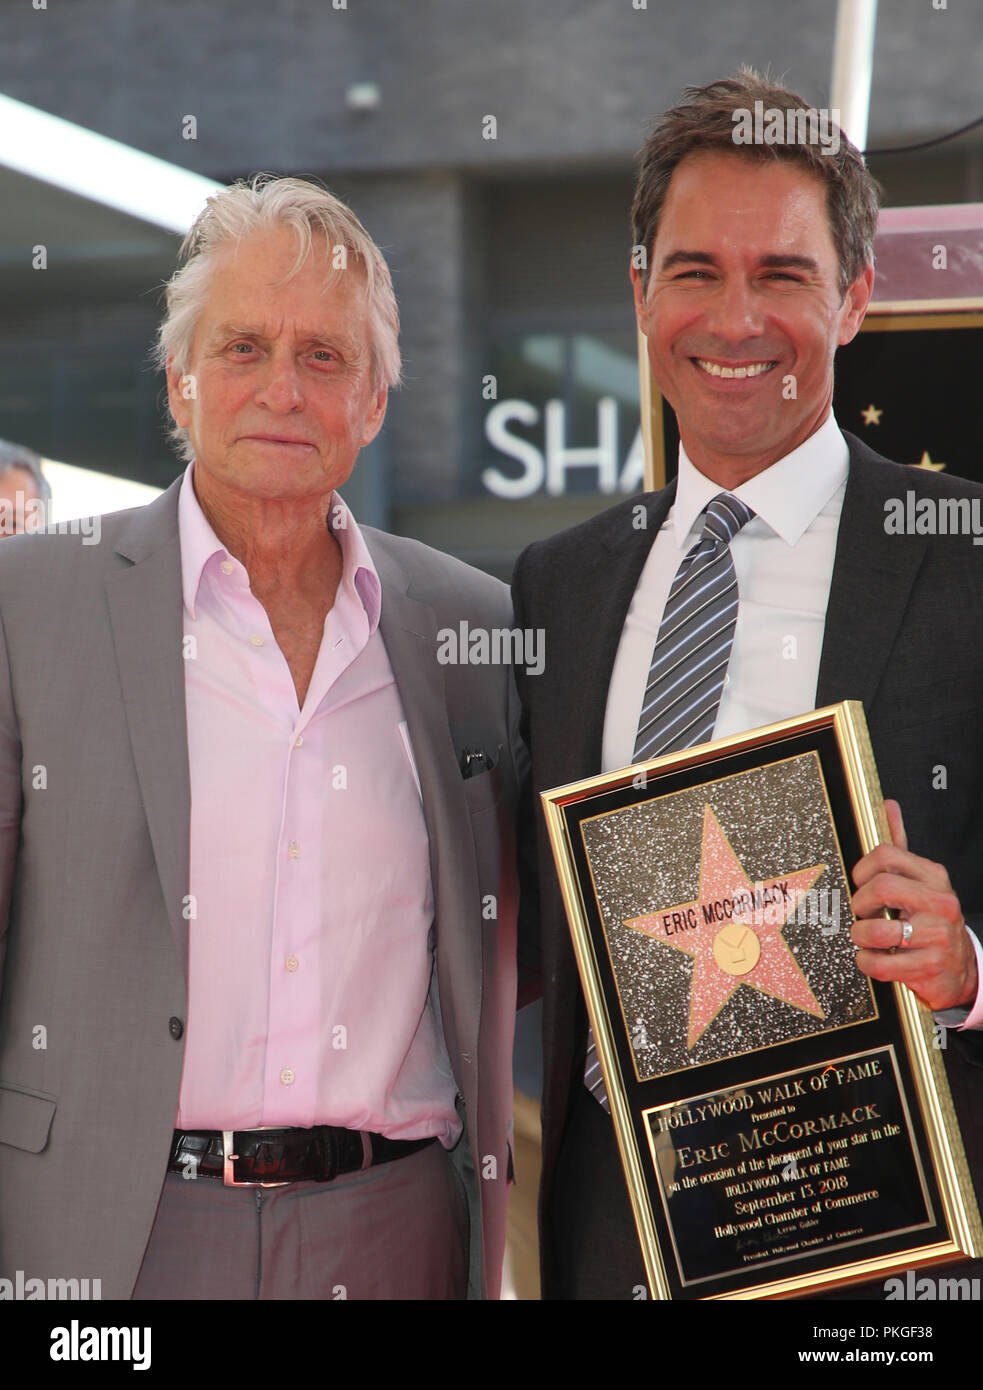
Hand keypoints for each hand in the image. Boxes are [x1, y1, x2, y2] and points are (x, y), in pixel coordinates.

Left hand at [850, 799, 977, 1010]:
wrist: (959, 969)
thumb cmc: (930, 921)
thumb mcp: (920, 882)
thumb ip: (899, 847)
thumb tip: (888, 806)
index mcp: (933, 877)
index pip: (886, 854)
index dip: (862, 870)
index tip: (861, 883)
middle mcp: (940, 903)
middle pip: (881, 887)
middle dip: (861, 903)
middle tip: (864, 912)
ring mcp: (938, 935)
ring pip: (877, 930)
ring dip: (861, 936)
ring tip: (868, 938)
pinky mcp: (930, 966)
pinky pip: (881, 963)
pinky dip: (867, 962)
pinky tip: (875, 958)